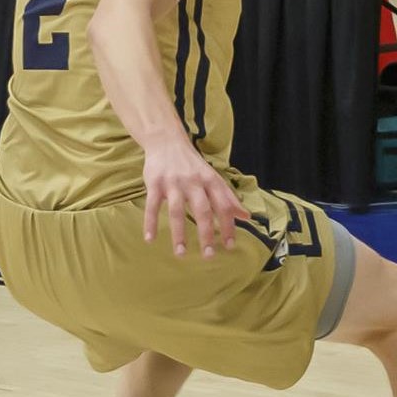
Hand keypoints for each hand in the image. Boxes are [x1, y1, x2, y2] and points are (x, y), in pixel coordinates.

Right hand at [141, 141, 250, 257]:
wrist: (166, 140)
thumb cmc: (192, 164)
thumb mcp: (213, 177)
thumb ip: (228, 198)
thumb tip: (247, 217)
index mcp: (210, 180)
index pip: (223, 206)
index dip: (227, 226)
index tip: (229, 246)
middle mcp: (193, 182)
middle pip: (202, 211)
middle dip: (206, 234)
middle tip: (209, 255)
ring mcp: (173, 183)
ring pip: (177, 211)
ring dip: (179, 234)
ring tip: (181, 254)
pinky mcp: (155, 183)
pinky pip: (152, 206)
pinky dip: (150, 223)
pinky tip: (150, 240)